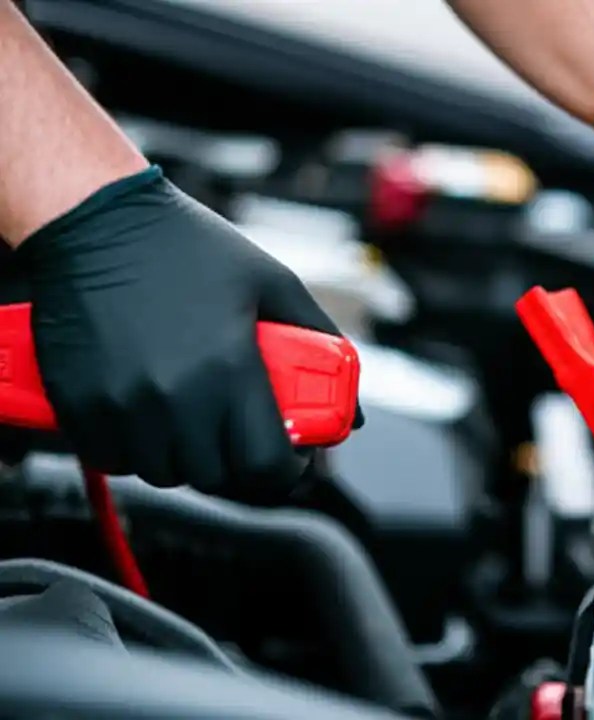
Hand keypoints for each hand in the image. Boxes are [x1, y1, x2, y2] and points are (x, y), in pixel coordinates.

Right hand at [14, 168, 357, 496]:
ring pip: (164, 473)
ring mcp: (121, 406)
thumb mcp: (273, 283)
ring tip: (194, 417)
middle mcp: (173, 397)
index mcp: (228, 369)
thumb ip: (322, 344)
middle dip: (238, 463)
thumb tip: (354, 412)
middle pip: (216, 478)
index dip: (285, 470)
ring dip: (186, 458)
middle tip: (242, 433)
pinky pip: (114, 458)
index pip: (264, 466)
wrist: (93, 219)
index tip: (289, 458)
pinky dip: (136, 450)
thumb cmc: (187, 245)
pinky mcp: (77, 406)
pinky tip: (149, 414)